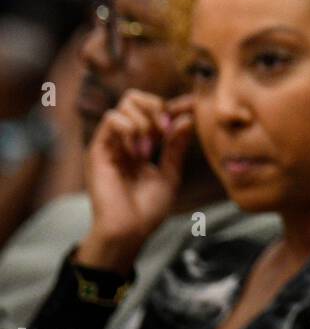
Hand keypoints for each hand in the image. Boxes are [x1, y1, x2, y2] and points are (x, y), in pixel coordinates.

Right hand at [77, 90, 195, 271]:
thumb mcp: (170, 174)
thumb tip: (187, 118)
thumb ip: (176, 147)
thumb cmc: (147, 209)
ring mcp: (110, 143)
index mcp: (141, 143)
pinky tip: (138, 152)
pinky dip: (131, 128)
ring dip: (145, 121)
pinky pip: (112, 119)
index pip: (153, 109)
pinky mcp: (98, 150)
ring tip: (150, 149)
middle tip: (166, 132)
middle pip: (135, 98)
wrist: (130, 231)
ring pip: (124, 104)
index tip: (192, 109)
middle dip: (156, 108)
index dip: (173, 105)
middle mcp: (124, 139)